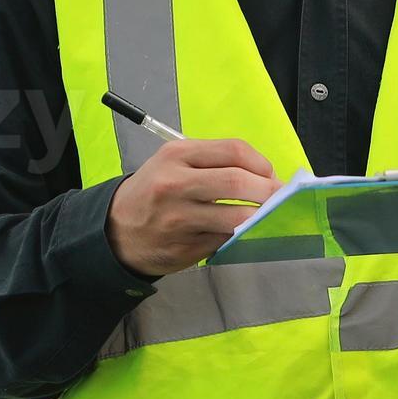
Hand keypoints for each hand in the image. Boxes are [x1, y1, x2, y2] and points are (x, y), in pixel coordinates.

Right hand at [108, 136, 279, 277]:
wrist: (116, 230)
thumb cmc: (154, 191)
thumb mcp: (174, 164)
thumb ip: (214, 163)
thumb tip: (266, 176)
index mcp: (176, 155)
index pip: (233, 151)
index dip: (261, 163)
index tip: (271, 175)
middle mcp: (176, 184)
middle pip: (238, 183)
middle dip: (269, 191)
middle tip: (281, 198)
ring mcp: (179, 219)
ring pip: (236, 218)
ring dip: (261, 218)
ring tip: (269, 216)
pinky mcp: (184, 247)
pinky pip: (225, 240)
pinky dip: (240, 237)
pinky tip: (242, 233)